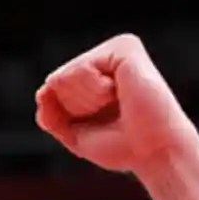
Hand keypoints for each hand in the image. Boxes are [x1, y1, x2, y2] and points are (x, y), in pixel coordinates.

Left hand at [35, 34, 198, 174]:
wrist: (155, 152)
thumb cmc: (123, 146)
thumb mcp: (75, 134)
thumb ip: (51, 115)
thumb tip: (43, 90)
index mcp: (97, 74)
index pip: (53, 89)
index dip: (67, 116)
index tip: (101, 123)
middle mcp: (107, 56)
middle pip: (56, 81)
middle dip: (76, 109)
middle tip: (112, 116)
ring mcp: (116, 50)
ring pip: (65, 76)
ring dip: (87, 102)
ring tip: (119, 104)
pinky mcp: (124, 47)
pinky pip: (81, 69)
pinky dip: (95, 92)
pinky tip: (121, 93)